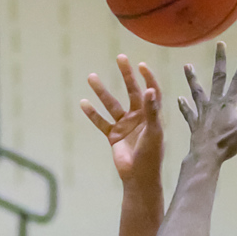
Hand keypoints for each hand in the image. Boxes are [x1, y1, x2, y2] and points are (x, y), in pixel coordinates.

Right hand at [81, 55, 163, 185]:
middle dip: (126, 75)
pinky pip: (101, 122)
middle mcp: (139, 118)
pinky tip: (83, 102)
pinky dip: (92, 114)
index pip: (152, 91)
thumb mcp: (153, 132)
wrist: (139, 177)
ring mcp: (125, 126)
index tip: (142, 64)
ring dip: (102, 91)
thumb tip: (150, 89)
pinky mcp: (114, 136)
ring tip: (91, 76)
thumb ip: (151, 111)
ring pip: (111, 104)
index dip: (148, 77)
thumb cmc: (151, 156)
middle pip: (132, 91)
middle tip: (120, 57)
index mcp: (152, 116)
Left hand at [178, 42, 236, 163]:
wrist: (207, 155)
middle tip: (219, 45)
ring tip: (186, 66)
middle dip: (220, 61)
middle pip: (218, 78)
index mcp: (229, 103)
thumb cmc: (228, 143)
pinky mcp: (195, 123)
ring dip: (192, 79)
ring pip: (197, 92)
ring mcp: (203, 113)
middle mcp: (214, 103)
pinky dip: (184, 106)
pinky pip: (188, 113)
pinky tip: (179, 99)